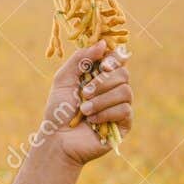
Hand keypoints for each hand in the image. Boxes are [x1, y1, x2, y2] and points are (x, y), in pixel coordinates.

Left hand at [39, 39, 133, 165]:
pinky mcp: (124, 123)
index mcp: (100, 76)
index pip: (118, 59)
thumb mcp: (63, 79)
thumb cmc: (58, 111)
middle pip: (123, 73)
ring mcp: (119, 106)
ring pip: (125, 91)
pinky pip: (125, 109)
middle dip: (103, 82)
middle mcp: (112, 89)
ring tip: (84, 110)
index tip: (103, 65)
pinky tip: (92, 121)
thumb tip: (103, 43)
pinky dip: (106, 113)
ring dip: (101, 100)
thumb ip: (80, 59)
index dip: (115, 59)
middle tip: (85, 93)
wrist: (58, 140)